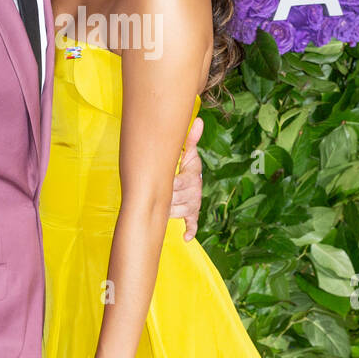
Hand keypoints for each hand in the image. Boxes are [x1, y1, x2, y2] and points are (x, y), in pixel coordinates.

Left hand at [168, 116, 203, 240]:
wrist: (190, 177)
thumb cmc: (183, 163)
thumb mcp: (186, 151)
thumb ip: (190, 139)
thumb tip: (199, 120)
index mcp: (192, 175)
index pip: (181, 182)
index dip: (172, 184)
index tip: (166, 182)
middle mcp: (195, 190)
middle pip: (179, 198)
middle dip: (168, 198)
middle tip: (160, 194)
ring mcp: (194, 203)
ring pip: (181, 211)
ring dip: (171, 210)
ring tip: (162, 205)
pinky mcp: (193, 214)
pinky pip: (194, 223)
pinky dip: (191, 230)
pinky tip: (186, 237)